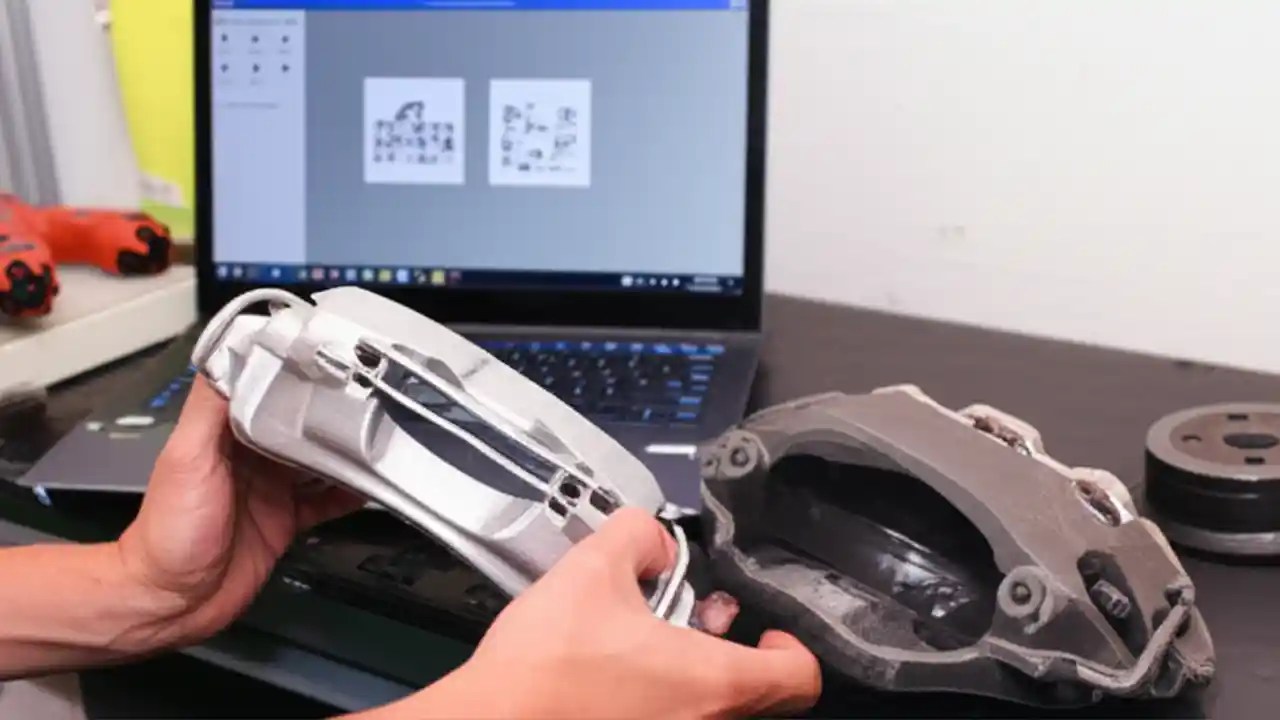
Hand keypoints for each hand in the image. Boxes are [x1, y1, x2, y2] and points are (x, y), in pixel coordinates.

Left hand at [115, 376, 363, 645]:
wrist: (170, 600)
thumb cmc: (167, 534)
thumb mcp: (186, 458)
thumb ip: (211, 409)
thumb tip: (233, 358)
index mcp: (227, 434)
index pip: (270, 394)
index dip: (300, 381)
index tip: (331, 369)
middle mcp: (251, 457)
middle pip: (303, 426)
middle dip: (334, 416)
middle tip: (369, 406)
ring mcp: (271, 489)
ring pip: (321, 461)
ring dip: (347, 453)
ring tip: (378, 441)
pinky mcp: (285, 521)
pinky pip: (327, 501)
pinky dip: (350, 493)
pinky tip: (369, 486)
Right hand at [389, 508, 821, 719]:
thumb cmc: (544, 669)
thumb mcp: (592, 568)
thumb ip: (637, 535)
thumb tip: (652, 539)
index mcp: (713, 683)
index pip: (798, 677)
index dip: (792, 647)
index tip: (765, 629)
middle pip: (759, 699)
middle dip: (736, 655)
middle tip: (701, 627)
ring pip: (712, 712)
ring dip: (696, 677)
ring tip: (648, 648)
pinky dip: (661, 700)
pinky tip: (616, 680)